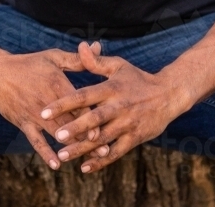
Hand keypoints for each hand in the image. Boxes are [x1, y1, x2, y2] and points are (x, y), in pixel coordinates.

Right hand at [0, 43, 105, 170]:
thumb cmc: (29, 63)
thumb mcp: (54, 57)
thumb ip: (78, 58)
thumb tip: (97, 46)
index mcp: (58, 84)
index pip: (80, 104)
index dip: (93, 118)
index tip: (107, 128)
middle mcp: (48, 102)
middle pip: (72, 123)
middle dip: (87, 138)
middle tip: (103, 150)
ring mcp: (35, 114)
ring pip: (57, 134)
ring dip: (71, 147)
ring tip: (85, 158)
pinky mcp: (23, 123)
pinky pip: (36, 141)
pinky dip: (45, 153)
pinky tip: (56, 164)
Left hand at [40, 41, 190, 172]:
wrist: (170, 94)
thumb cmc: (138, 79)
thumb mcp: (119, 66)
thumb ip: (96, 61)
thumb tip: (80, 46)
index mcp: (111, 88)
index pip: (84, 95)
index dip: (64, 103)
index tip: (44, 110)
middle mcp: (119, 106)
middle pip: (94, 119)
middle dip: (74, 128)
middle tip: (55, 136)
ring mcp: (128, 124)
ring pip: (102, 139)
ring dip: (82, 148)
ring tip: (62, 156)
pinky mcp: (135, 138)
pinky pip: (116, 152)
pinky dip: (101, 161)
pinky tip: (84, 167)